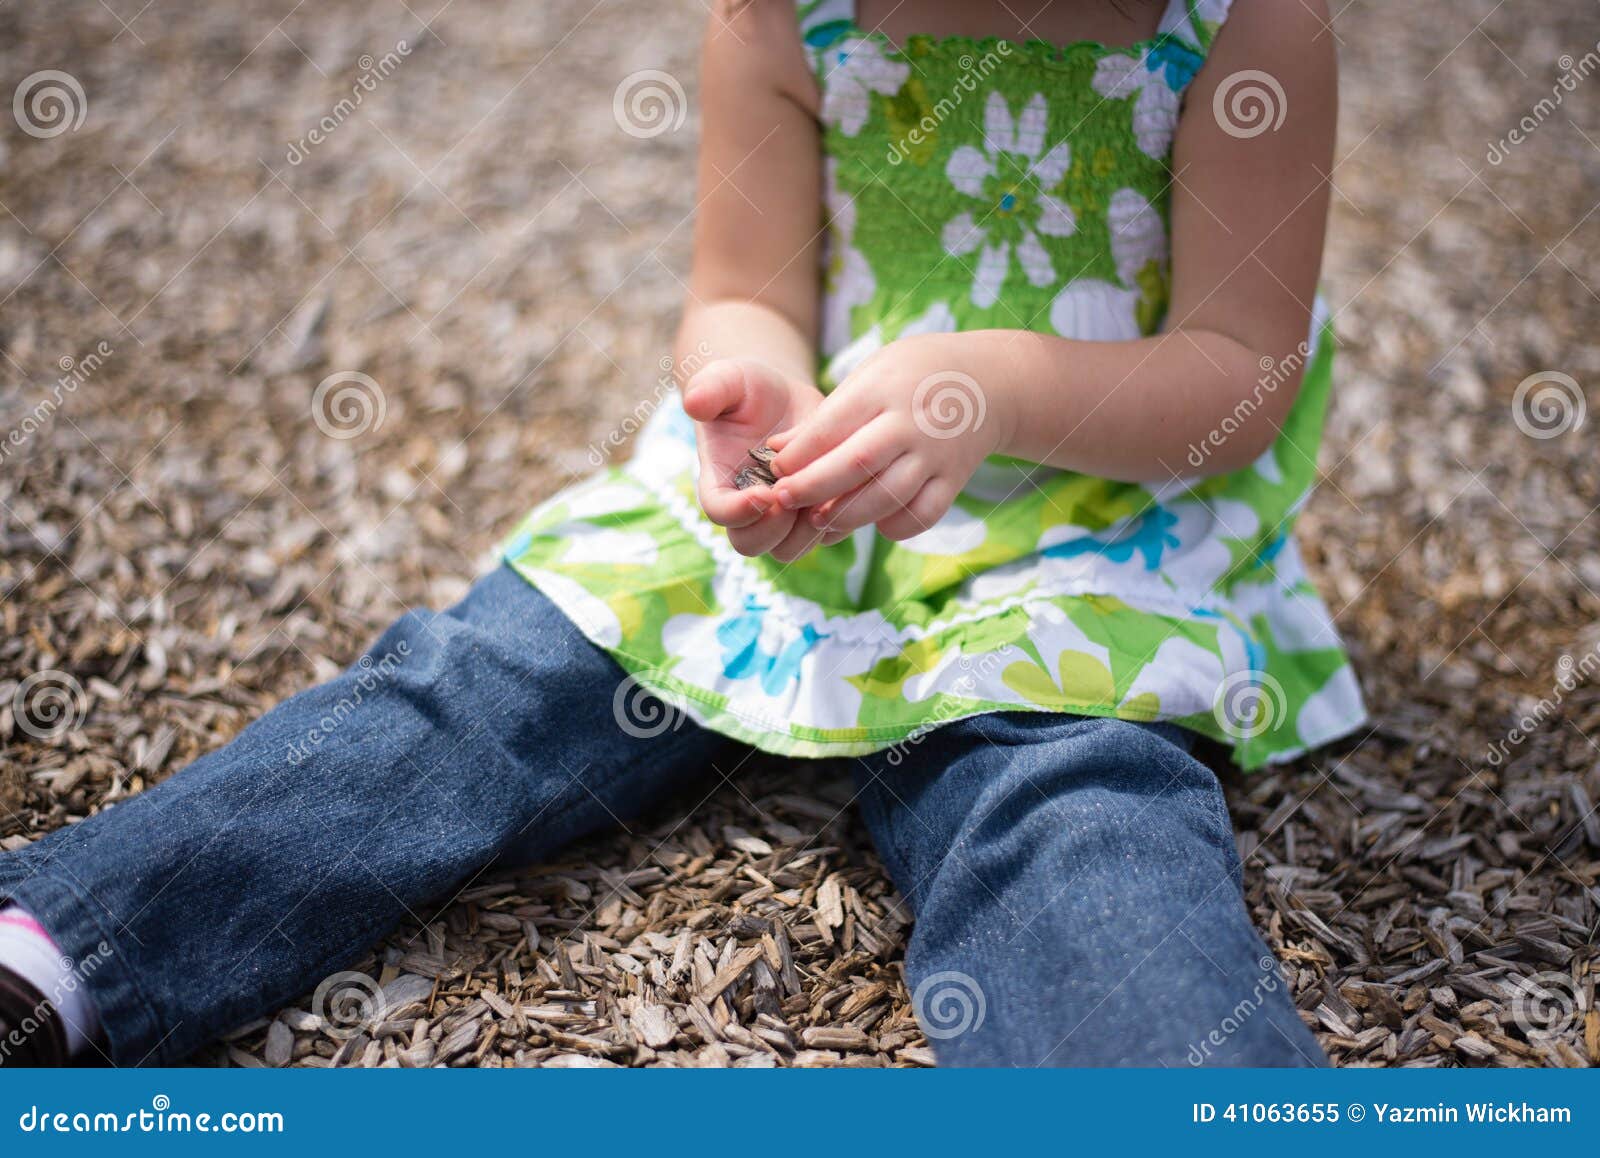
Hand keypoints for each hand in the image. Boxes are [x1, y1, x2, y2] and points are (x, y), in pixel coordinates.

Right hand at [682, 358, 824, 559]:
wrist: (783, 397)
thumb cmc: (748, 389)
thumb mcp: (728, 379)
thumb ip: (710, 388)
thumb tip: (694, 403)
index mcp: (719, 480)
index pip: (718, 512)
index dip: (739, 512)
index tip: (765, 493)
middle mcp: (746, 506)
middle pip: (751, 543)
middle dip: (773, 528)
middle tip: (796, 497)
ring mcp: (780, 515)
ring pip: (788, 548)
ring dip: (806, 532)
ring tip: (824, 496)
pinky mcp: (813, 512)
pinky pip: (825, 535)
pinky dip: (838, 520)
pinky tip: (846, 490)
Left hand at [768, 334, 1010, 542]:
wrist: (987, 380)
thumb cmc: (911, 376)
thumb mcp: (868, 376)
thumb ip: (826, 416)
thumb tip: (776, 450)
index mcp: (882, 390)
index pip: (832, 426)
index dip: (799, 453)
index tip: (774, 468)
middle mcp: (910, 424)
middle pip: (856, 464)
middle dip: (812, 488)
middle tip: (783, 499)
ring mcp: (935, 454)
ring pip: (887, 496)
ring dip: (847, 515)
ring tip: (819, 520)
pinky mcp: (954, 480)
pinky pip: (923, 515)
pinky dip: (896, 526)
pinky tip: (876, 521)